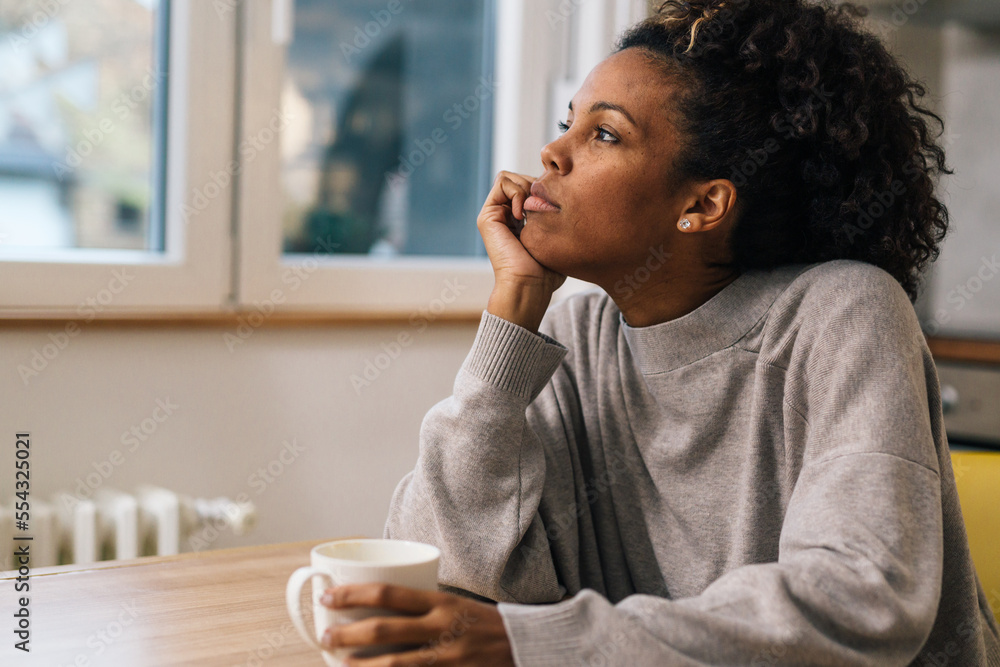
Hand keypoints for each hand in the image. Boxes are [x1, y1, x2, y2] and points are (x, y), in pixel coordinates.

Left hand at [319, 583, 515, 666]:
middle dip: (346, 634)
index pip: (388, 592)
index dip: (353, 594)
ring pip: (394, 665)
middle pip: (384, 629)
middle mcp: (442, 627)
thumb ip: (419, 607)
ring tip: (339, 663)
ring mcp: (447, 658)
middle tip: (324, 636)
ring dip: (360, 666)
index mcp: (440, 601)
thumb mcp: (453, 604)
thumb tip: (373, 605)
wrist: (526, 646)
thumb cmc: (483, 623)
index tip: (327, 596)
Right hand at [477, 171, 565, 293]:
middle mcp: (504, 215)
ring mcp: (494, 215)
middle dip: (534, 185)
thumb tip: (565, 198)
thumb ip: (556, 219)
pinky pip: (502, 182)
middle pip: (519, 177)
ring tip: (531, 211)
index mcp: (518, 220)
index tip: (552, 207)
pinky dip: (516, 192)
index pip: (529, 185)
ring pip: (508, 176)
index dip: (543, 188)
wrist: (529, 286)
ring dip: (525, 187)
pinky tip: (521, 215)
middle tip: (542, 207)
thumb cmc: (546, 271)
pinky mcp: (487, 216)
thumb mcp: (556, 239)